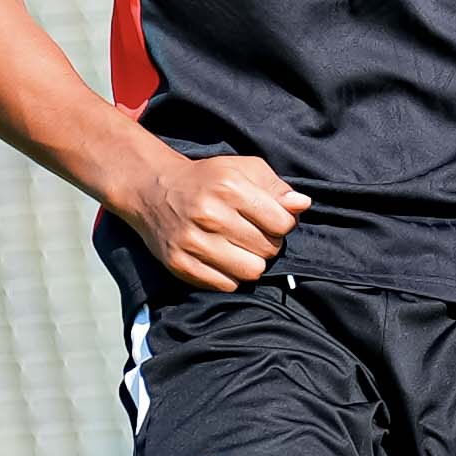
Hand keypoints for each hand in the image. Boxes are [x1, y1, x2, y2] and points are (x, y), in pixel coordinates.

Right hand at [122, 146, 310, 291]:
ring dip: (252, 262)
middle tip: (252, 233)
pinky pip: (227, 286)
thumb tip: (302, 205)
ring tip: (240, 248)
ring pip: (251, 272)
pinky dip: (231, 275)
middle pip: (269, 250)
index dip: (283, 224)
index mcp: (229, 187)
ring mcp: (192, 242)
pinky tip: (222, 258)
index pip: (282, 224)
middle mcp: (209, 214)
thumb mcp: (243, 169)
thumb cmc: (207, 180)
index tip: (271, 219)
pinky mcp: (180, 264)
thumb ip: (276, 187)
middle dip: (267, 243)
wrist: (153, 190)